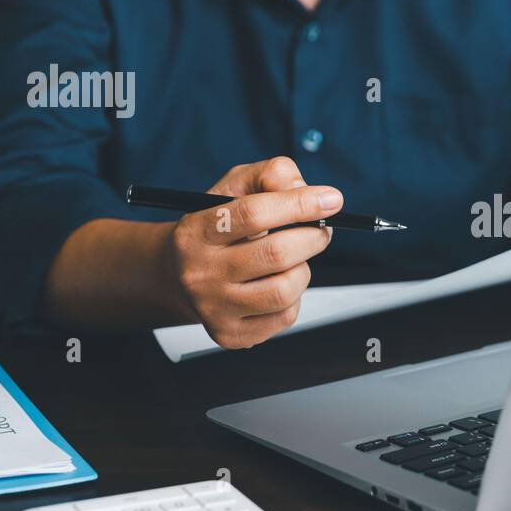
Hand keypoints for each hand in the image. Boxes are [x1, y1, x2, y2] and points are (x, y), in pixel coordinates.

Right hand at [169, 156, 341, 348]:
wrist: (179, 276)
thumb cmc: (217, 226)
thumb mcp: (234, 187)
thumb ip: (270, 176)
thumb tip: (306, 191)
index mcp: (196, 231)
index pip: (253, 214)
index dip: (299, 204)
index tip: (331, 200)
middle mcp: (200, 272)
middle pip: (277, 254)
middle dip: (313, 237)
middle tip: (320, 230)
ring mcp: (214, 308)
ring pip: (285, 290)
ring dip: (303, 269)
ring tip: (293, 259)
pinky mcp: (231, 334)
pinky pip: (285, 316)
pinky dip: (294, 297)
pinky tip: (278, 283)